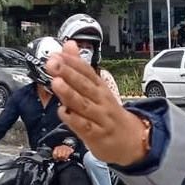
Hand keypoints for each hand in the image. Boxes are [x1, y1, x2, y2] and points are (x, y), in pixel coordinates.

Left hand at [46, 41, 149, 165]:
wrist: (130, 139)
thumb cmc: (108, 113)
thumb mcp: (96, 88)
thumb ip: (79, 67)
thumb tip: (69, 45)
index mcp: (100, 87)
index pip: (87, 71)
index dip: (73, 62)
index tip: (59, 54)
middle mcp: (101, 101)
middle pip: (85, 85)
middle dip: (69, 73)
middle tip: (54, 64)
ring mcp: (100, 118)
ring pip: (83, 104)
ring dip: (70, 94)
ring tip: (57, 83)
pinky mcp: (97, 135)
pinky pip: (84, 126)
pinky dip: (74, 119)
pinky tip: (63, 112)